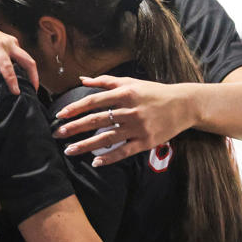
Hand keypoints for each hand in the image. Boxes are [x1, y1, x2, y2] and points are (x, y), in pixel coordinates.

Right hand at [0, 11, 37, 94]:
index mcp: (8, 43)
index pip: (23, 59)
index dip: (28, 73)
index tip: (28, 85)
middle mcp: (10, 42)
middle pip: (29, 61)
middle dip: (34, 77)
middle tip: (34, 91)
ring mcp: (5, 44)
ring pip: (25, 62)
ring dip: (29, 78)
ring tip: (29, 92)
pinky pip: (7, 66)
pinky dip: (12, 79)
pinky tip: (14, 89)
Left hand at [55, 75, 195, 164]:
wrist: (184, 105)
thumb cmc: (153, 92)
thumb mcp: (130, 82)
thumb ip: (105, 81)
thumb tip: (82, 79)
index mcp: (124, 93)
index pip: (93, 101)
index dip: (75, 108)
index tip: (60, 115)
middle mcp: (130, 110)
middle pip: (96, 120)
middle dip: (74, 128)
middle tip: (57, 134)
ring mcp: (138, 127)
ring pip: (107, 138)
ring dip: (86, 145)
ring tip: (69, 151)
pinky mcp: (146, 141)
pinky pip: (124, 151)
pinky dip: (109, 157)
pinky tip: (95, 161)